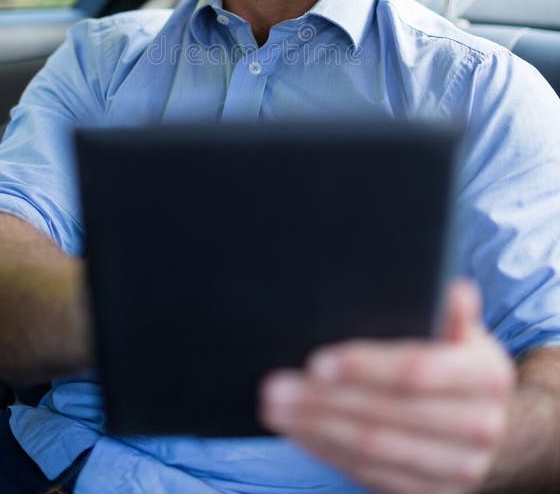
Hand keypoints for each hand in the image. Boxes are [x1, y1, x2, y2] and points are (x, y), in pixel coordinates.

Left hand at [259, 280, 514, 493]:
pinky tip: (300, 432)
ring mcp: (459, 468)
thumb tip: (455, 290)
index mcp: (486, 376)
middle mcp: (480, 427)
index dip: (364, 367)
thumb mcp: (463, 331)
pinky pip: (369, 474)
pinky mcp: (432, 493)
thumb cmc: (459, 361)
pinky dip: (328, 451)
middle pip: (386, 414)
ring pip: (372, 448)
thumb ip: (453, 314)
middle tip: (274, 386)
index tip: (316, 361)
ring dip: (315, 428)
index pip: (415, 371)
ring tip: (275, 408)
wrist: (487, 423)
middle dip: (322, 400)